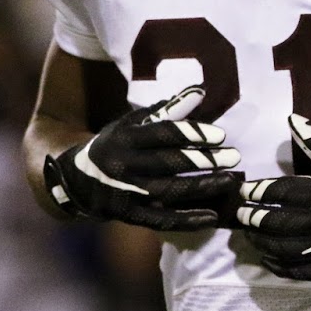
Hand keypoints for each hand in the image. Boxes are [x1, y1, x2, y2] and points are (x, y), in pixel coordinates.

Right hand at [45, 84, 241, 230]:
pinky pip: (162, 220)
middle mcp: (123, 165)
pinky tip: (212, 216)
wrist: (76, 183)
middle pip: (169, 163)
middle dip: (205, 161)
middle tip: (234, 157)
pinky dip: (188, 220)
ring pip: (169, 192)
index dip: (193, 134)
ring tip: (230, 182)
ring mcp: (126, 194)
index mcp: (124, 138)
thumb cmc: (114, 146)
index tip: (221, 135)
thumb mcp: (131, 124)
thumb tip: (200, 91)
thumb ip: (166, 110)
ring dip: (203, 188)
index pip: (163, 134)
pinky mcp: (130, 216)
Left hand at [235, 115, 310, 280]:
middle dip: (255, 220)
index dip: (260, 191)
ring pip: (286, 250)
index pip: (283, 193)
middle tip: (240, 215)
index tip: (245, 190)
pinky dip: (283, 268)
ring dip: (263, 244)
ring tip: (250, 236)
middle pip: (278, 224)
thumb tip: (293, 121)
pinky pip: (305, 271)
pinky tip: (270, 262)